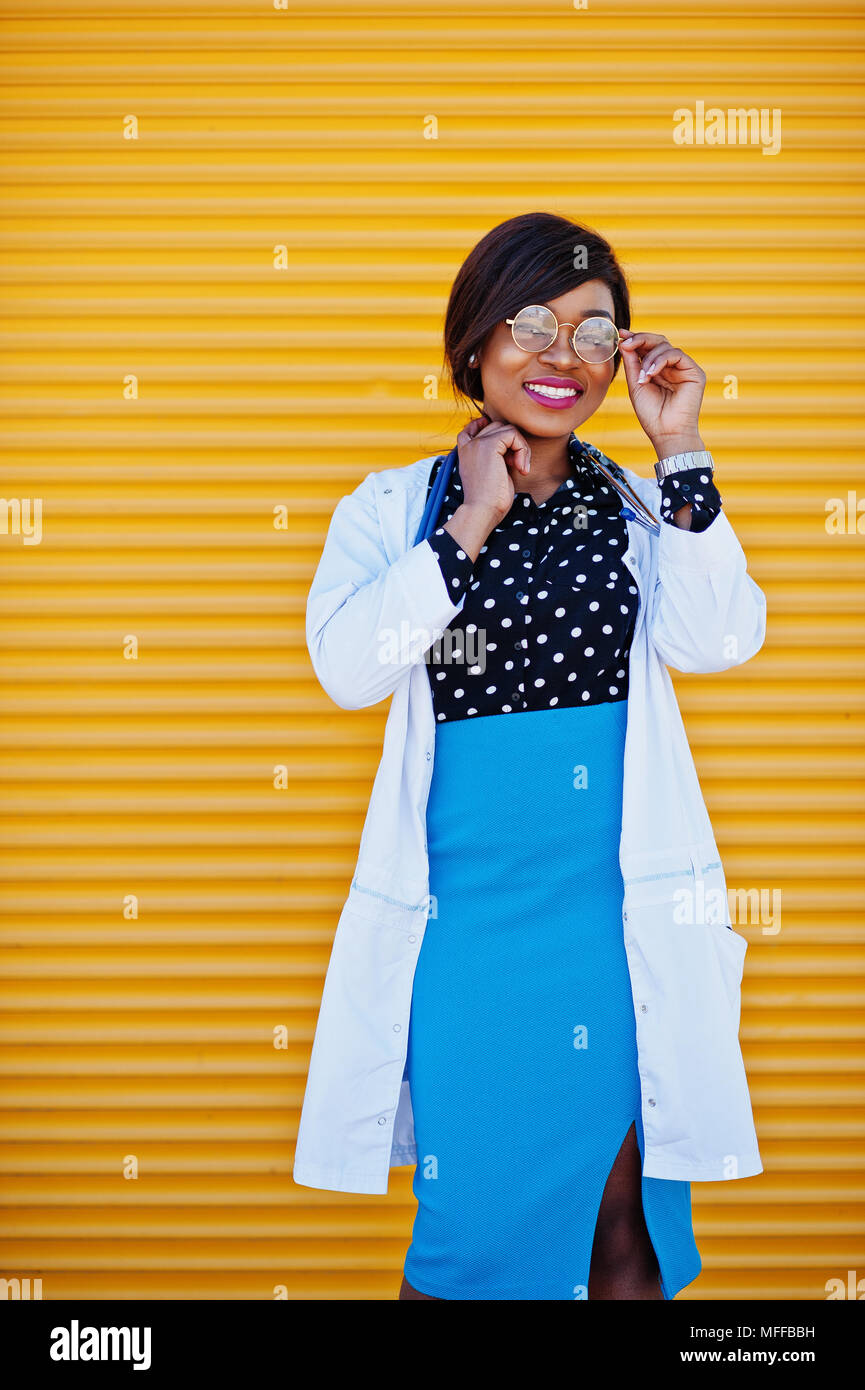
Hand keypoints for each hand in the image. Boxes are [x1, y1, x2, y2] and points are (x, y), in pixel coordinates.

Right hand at [455, 412, 531, 523]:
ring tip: (520, 467)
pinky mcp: (489, 445)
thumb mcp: (490, 474)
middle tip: (516, 466)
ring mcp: (478, 443)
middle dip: (512, 443)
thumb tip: (512, 447)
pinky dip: (522, 450)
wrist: (482, 510)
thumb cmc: (489, 500)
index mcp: (466, 452)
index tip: (506, 444)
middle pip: (497, 427)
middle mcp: (469, 444)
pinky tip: (521, 468)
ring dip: (521, 447)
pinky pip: (513, 435)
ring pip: (508, 429)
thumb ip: (496, 458)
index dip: (489, 428)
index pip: (472, 428)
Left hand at [619, 332, 705, 457]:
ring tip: (642, 376)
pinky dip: (660, 361)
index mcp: (658, 370)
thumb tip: (624, 342)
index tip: (621, 334)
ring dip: (649, 357)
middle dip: (641, 339)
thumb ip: (632, 364)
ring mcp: (683, 369)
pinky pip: (676, 354)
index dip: (636, 338)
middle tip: (627, 342)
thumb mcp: (636, 385)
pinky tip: (650, 374)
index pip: (648, 347)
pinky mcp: (694, 372)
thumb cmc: (651, 414)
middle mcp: (672, 367)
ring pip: (665, 346)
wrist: (666, 433)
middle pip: (658, 341)